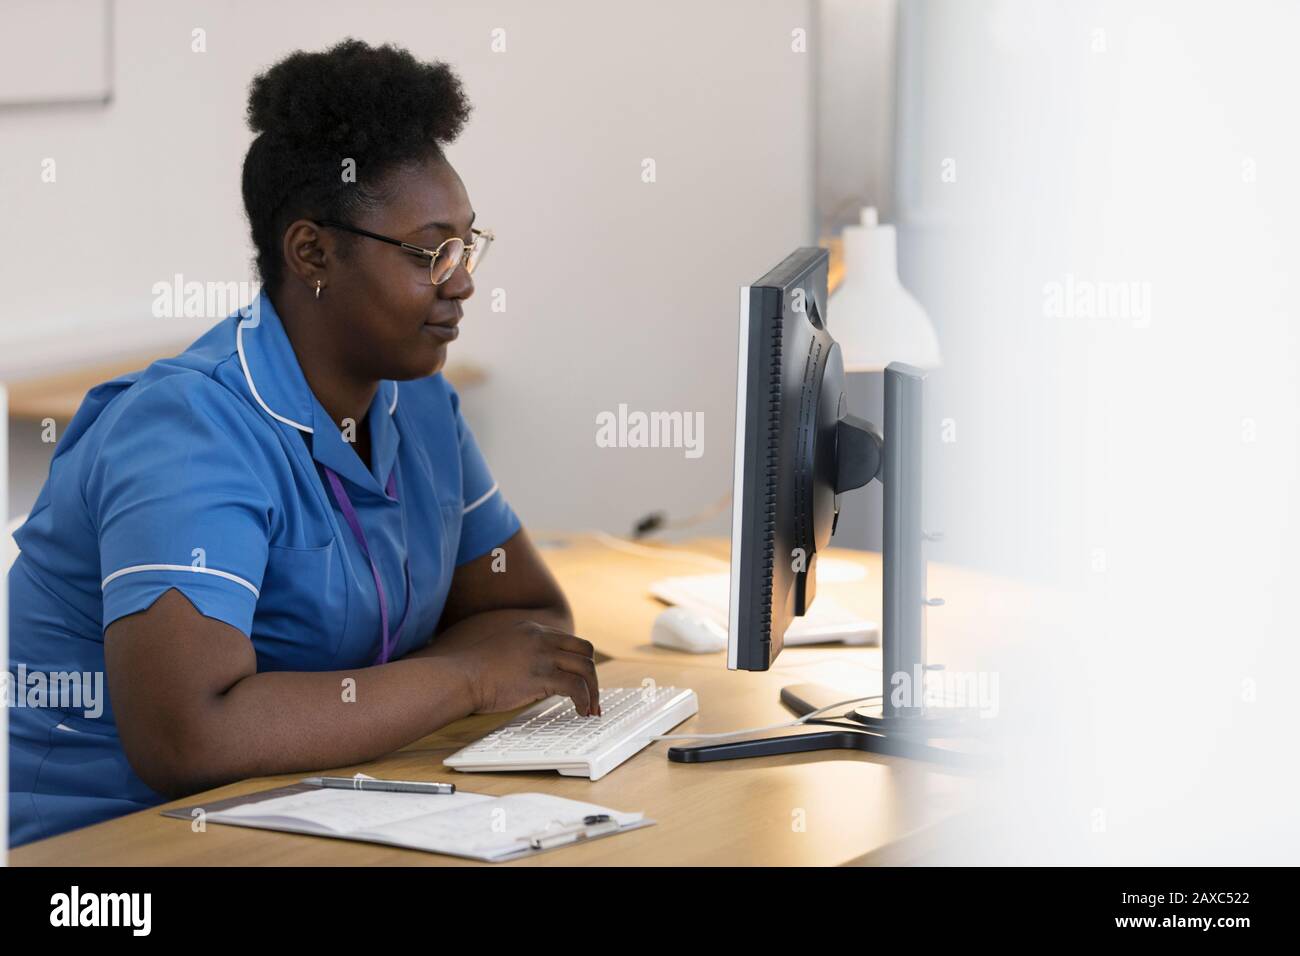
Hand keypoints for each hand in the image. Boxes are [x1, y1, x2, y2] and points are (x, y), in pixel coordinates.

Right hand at [449, 620, 601, 716]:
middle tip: (593, 696)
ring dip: (593, 691)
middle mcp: (542, 638)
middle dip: (593, 675)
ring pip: (587, 668)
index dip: (580, 663)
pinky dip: (584, 700)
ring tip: (590, 709)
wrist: (460, 677)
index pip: (570, 641)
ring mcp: (543, 656)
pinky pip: (576, 687)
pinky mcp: (541, 676)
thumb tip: (536, 671)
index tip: (583, 681)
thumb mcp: (503, 648)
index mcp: (533, 630)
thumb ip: (523, 652)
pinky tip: (581, 712)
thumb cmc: (473, 671)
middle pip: (586, 650)